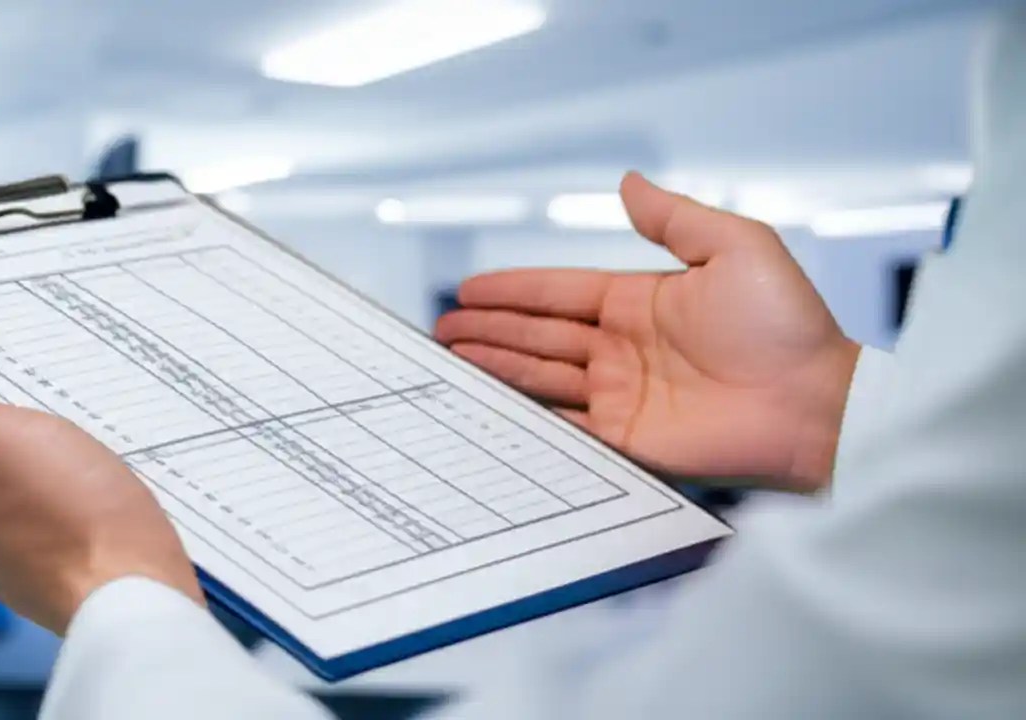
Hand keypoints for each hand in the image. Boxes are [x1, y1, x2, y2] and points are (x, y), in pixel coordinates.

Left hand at [0, 343, 203, 634]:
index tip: (4, 370)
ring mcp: (17, 555)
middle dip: (12, 424)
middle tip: (55, 400)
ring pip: (24, 484)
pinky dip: (78, 492)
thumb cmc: (63, 513)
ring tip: (89, 439)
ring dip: (51, 458)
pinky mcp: (65, 566)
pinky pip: (62, 513)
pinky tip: (104, 485)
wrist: (133, 591)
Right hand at [435, 173, 859, 492]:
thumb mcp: (735, 247)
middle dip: (489, 331)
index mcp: (642, 302)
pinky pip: (564, 427)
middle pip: (540, 336)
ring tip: (451, 359)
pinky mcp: (627, 441)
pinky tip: (490, 406)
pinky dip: (525, 417)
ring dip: (495, 367)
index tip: (469, 289)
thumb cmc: (785, 324)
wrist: (815, 403)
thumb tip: (626, 182)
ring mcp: (623, 396)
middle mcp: (624, 349)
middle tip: (443, 329)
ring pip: (541, 377)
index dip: (513, 290)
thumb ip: (673, 218)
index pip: (560, 293)